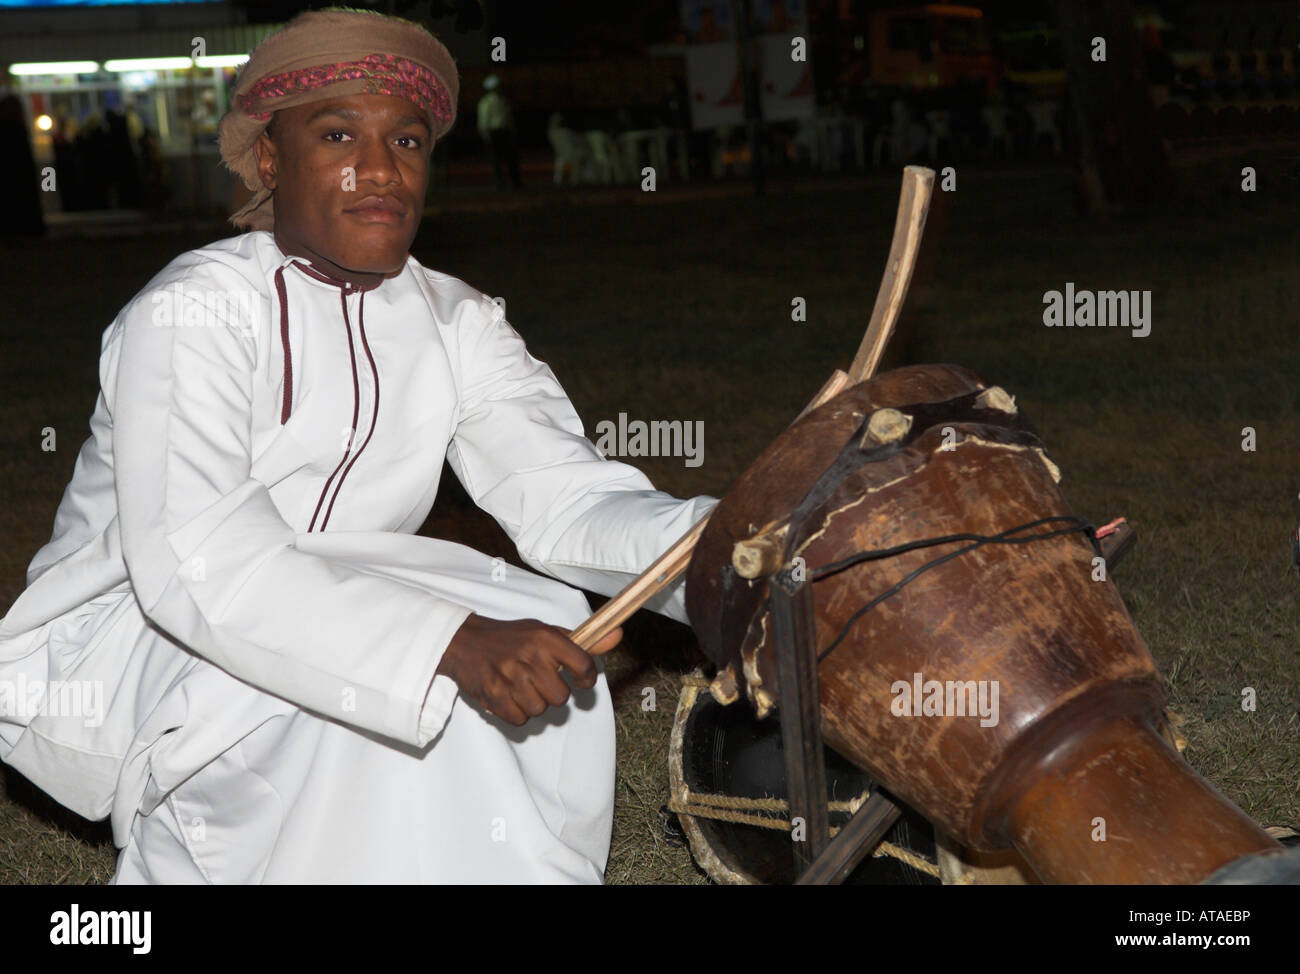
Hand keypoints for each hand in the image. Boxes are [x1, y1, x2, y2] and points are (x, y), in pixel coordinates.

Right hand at [436, 613, 621, 725]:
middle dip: (553, 692)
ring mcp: (511, 678)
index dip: (586, 678)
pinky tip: (509, 696)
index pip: (584, 666)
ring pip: (541, 710)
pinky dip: (517, 712)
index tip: (580, 679)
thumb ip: (583, 641)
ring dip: (534, 703)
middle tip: (540, 680)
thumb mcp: (546, 631)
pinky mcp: (495, 696)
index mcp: (545, 638)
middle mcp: (530, 657)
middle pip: (561, 697)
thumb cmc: (511, 638)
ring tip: (521, 686)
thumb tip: (618, 635)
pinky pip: (521, 720)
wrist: (464, 642)